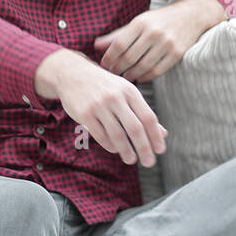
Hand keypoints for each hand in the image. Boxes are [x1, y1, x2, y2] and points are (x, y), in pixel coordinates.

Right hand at [35, 49, 166, 166]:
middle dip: (144, 148)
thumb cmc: (104, 86)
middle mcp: (115, 97)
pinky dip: (109, 145)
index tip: (160, 150)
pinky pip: (100, 135)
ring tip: (131, 160)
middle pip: (135, 128)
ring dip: (126, 151)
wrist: (72, 74)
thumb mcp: (125, 93)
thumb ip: (142, 112)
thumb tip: (162, 134)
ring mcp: (98, 105)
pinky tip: (115, 149)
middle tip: (149, 162)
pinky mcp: (84, 114)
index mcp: (130, 91)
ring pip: (117, 135)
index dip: (155, 136)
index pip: (148, 117)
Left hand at [93, 0, 225, 82]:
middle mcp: (153, 33)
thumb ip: (116, 35)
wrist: (189, 16)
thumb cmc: (157, 21)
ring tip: (125, 76)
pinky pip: (158, 70)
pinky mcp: (177, 53)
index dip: (109, 57)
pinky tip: (139, 77)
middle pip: (130, 57)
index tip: (104, 64)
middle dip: (118, 68)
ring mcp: (167, 43)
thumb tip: (95, 45)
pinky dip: (146, 76)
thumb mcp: (136, 23)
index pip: (119, 44)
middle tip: (112, 73)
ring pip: (143, 66)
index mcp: (140, 23)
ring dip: (131, 74)